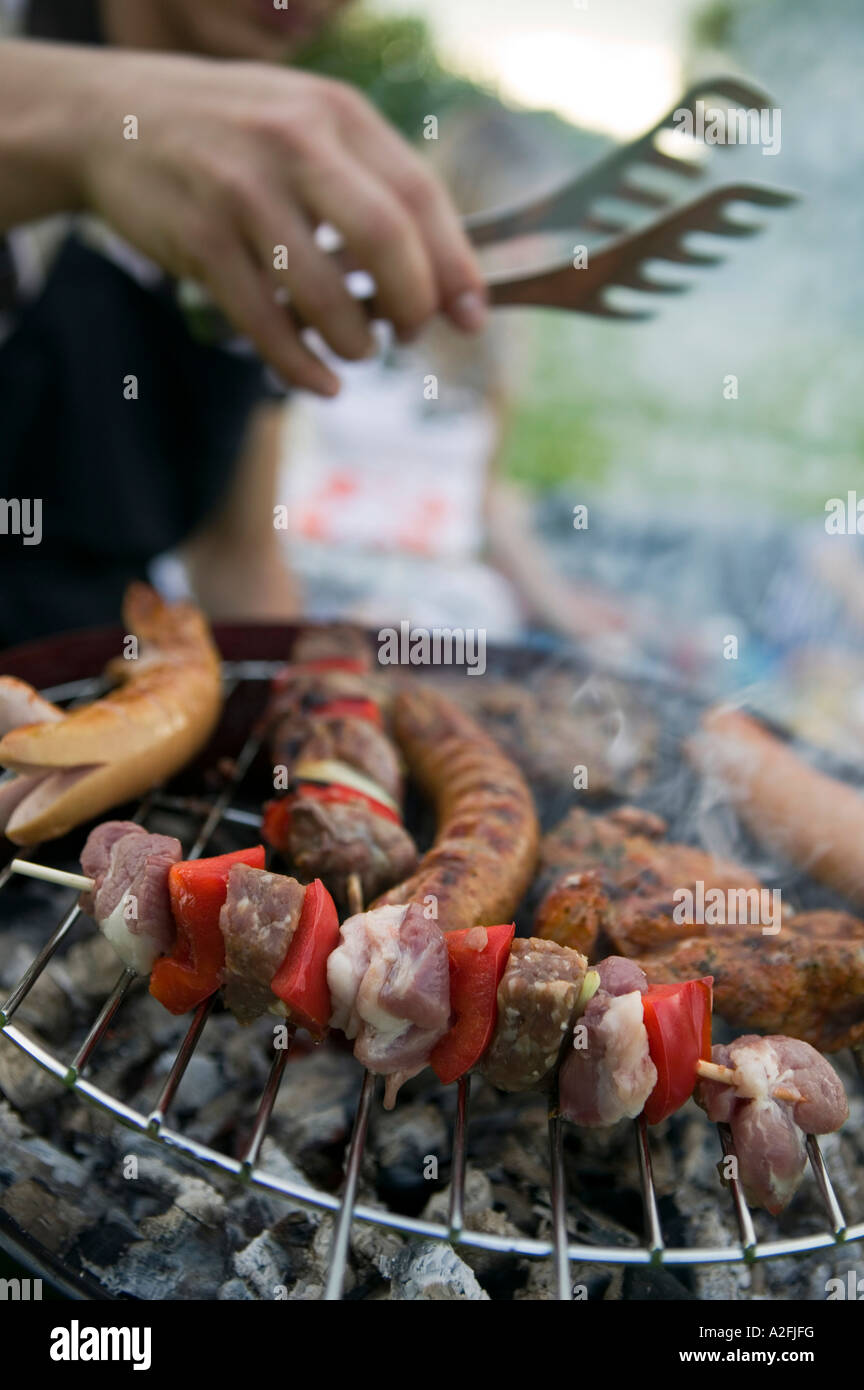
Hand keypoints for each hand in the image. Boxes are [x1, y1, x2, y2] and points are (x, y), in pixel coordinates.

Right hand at [76, 50, 486, 393]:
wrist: (111, 120)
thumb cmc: (232, 137)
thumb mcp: (306, 127)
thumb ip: (372, 186)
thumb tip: (449, 278)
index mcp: (336, 115)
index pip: (420, 196)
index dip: (455, 267)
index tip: (472, 317)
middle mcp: (294, 144)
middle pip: (387, 241)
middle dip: (412, 307)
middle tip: (408, 334)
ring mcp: (243, 191)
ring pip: (326, 295)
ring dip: (355, 343)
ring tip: (357, 350)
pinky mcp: (200, 238)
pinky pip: (267, 324)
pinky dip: (302, 367)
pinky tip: (320, 381)